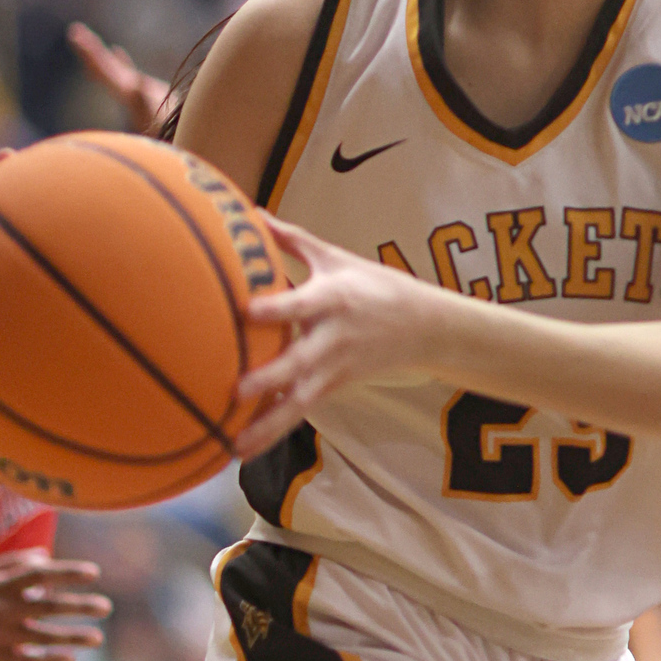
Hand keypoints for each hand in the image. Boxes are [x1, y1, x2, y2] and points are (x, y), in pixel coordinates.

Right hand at [0, 549, 110, 660]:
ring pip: (45, 636)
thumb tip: (47, 557)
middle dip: (80, 606)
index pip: (43, 575)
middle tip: (106, 607)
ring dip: (74, 637)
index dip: (69, 573)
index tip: (94, 573)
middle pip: (50, 606)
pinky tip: (70, 658)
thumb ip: (13, 562)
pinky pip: (29, 660)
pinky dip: (50, 660)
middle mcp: (4, 608)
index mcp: (1, 585)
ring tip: (98, 638)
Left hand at [68, 22, 170, 133]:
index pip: (104, 69)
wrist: (179, 142)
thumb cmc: (169, 130)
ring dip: (100, 52)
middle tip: (74, 29)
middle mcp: (126, 91)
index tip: (78, 39)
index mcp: (126, 92)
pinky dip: (121, 60)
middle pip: (102, 66)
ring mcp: (134, 92)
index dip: (91, 54)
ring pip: (112, 68)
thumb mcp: (159, 114)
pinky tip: (116, 50)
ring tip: (86, 35)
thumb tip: (138, 84)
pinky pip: (128, 72)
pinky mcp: (147, 92)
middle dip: (89, 49)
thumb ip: (146, 100)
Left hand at [232, 210, 430, 456]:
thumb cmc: (374, 285)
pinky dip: (274, 428)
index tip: (245, 313)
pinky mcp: (335, 387)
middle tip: (236, 391)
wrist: (425, 326)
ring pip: (299, 400)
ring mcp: (335, 368)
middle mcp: (333, 338)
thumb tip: (252, 214)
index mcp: (333, 300)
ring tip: (234, 445)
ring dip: (267, 425)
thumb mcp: (337, 258)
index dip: (274, 310)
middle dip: (269, 378)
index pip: (301, 304)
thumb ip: (292, 240)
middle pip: (299, 362)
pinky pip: (301, 411)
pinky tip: (243, 447)